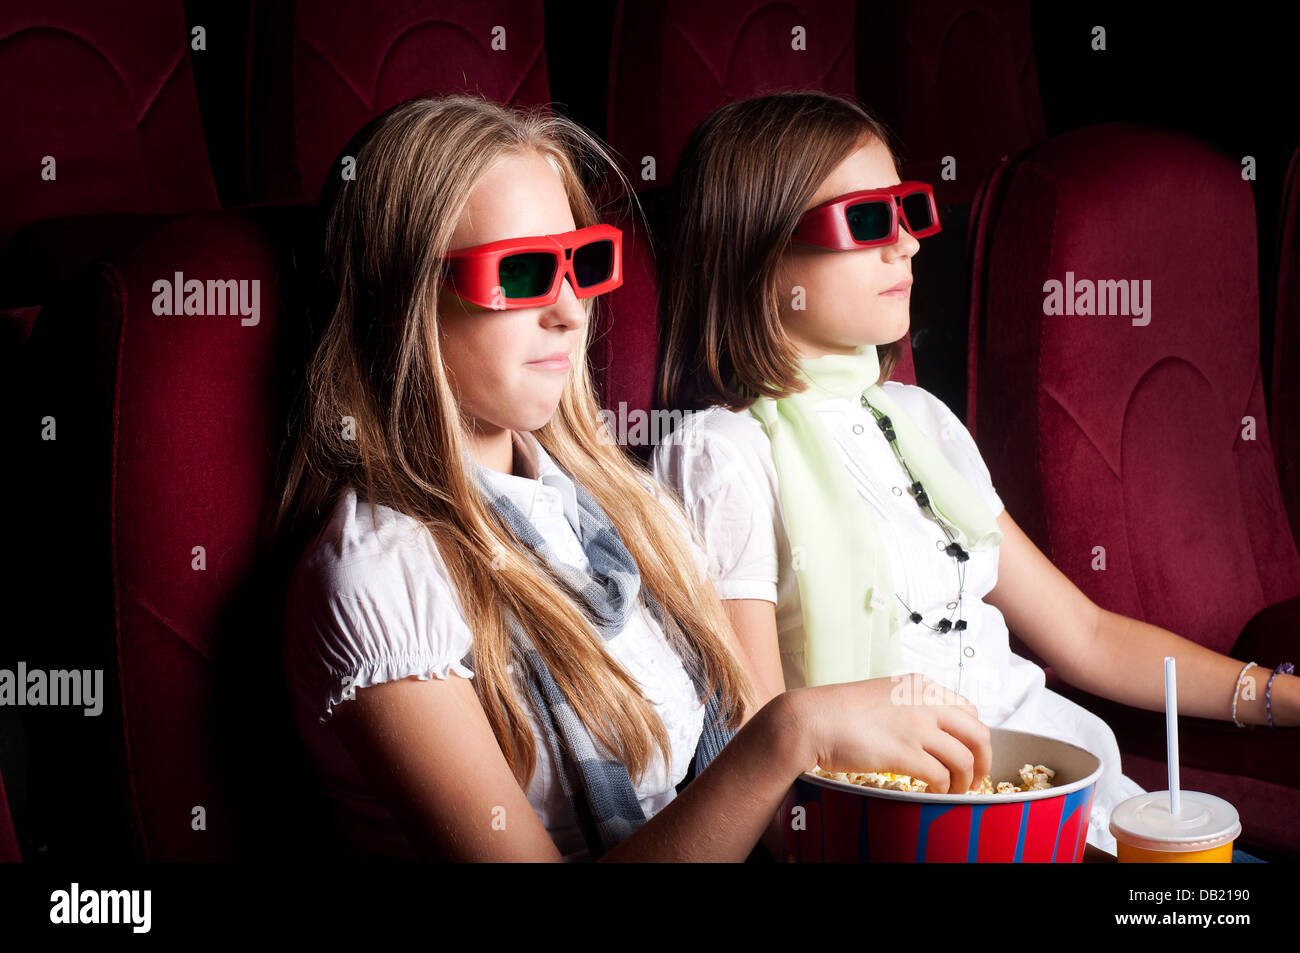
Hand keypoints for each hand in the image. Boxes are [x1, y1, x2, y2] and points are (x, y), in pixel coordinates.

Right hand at [789, 673, 992, 794]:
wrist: (811, 719)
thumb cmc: (838, 711)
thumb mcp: (883, 695)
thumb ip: (908, 706)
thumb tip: (925, 729)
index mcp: (920, 686)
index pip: (967, 709)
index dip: (973, 736)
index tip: (969, 752)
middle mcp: (925, 702)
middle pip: (977, 733)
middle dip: (983, 760)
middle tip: (975, 778)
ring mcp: (917, 727)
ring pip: (964, 758)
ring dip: (965, 781)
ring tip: (954, 791)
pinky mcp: (905, 752)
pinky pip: (941, 775)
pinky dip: (943, 788)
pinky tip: (933, 792)